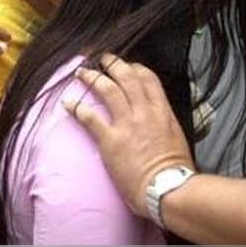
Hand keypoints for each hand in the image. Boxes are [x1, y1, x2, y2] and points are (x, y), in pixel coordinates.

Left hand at [69, 54, 194, 217]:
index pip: (149, 79)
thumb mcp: (178, 138)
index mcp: (163, 112)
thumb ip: (166, 125)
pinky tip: (68, 103)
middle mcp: (144, 112)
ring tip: (82, 72)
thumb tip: (160, 124)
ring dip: (93, 78)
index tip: (128, 66)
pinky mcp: (110, 140)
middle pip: (126, 78)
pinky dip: (77, 108)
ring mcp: (127, 124)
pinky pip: (90, 117)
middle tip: (102, 58)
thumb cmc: (175, 171)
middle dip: (113, 64)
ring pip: (108, 90)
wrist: (167, 188)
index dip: (136, 68)